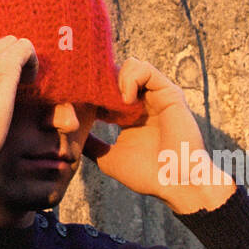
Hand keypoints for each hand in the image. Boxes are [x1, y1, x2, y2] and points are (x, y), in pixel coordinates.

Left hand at [82, 57, 236, 212]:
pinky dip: (131, 78)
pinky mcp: (169, 93)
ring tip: (113, 100)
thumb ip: (93, 146)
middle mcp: (145, 102)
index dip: (93, 88)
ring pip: (132, 65)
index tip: (78, 96)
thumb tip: (72, 138)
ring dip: (117, 77)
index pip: (109, 88)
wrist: (176, 182)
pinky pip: (146, 69)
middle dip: (103, 78)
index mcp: (131, 115)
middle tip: (92, 92)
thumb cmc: (148, 175)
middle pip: (120, 72)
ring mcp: (157, 96)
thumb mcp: (110, 159)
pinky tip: (125, 100)